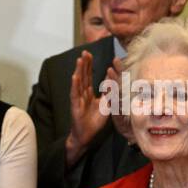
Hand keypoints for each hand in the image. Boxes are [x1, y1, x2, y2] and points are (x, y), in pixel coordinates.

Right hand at [65, 51, 110, 165]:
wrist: (86, 136)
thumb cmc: (94, 122)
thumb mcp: (106, 105)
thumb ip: (109, 93)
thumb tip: (113, 80)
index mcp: (88, 93)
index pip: (89, 77)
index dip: (90, 66)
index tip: (90, 54)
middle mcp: (82, 95)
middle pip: (83, 76)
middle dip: (84, 64)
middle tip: (84, 52)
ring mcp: (78, 100)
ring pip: (79, 83)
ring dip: (79, 71)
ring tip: (79, 60)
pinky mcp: (75, 107)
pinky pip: (75, 95)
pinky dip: (75, 86)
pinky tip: (74, 77)